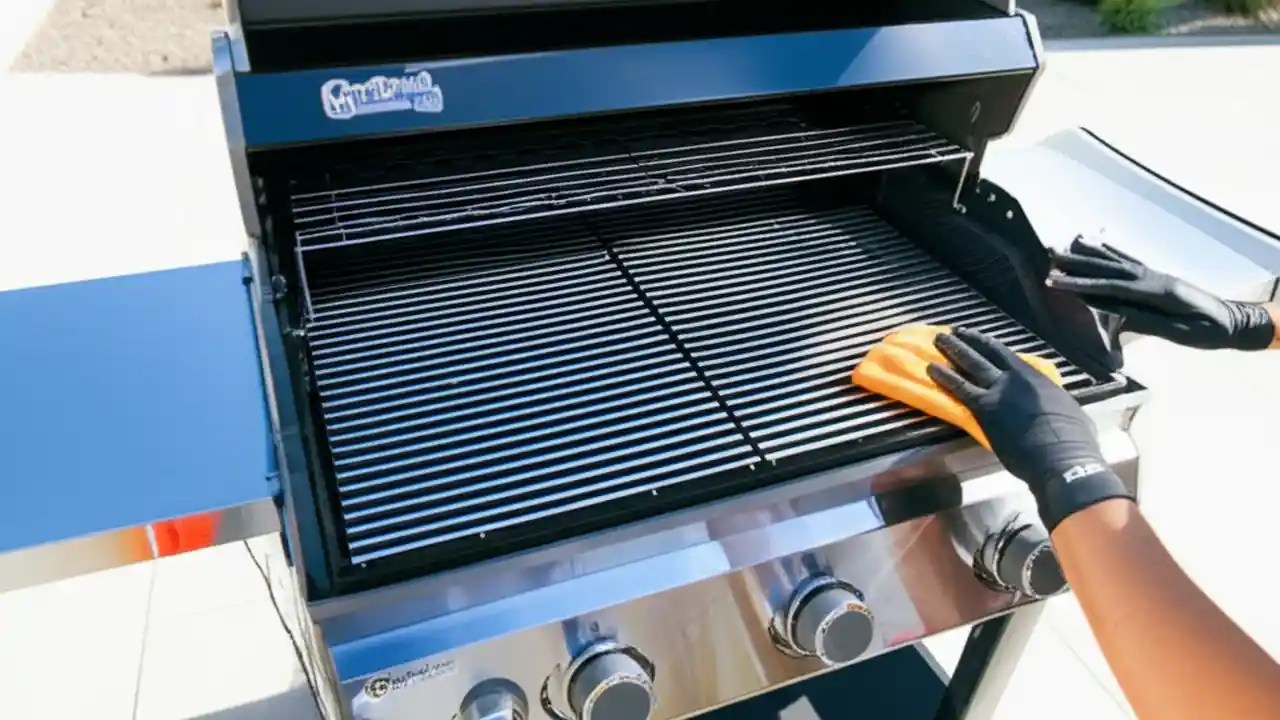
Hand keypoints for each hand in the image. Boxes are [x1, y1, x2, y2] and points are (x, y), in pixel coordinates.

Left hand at [927, 328, 1131, 529]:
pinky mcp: (986, 408)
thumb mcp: (1066, 409)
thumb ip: (1051, 400)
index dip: (985, 342)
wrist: (1061, 457)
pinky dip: (945, 377)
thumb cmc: (1073, 440)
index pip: (1005, 353)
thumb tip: (1053, 403)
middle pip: (985, 354)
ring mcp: (999, 391)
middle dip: (965, 341)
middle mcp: (1015, 378)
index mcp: (1036, 377)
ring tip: (937, 341)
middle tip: (949, 333)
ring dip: (952, 351)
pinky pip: (960, 388)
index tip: (972, 335)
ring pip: (970, 365)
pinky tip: (931, 369)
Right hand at [1046, 237, 1274, 350]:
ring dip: (1088, 254)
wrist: (1234, 321)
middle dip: (1077, 264)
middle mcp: (1153, 276)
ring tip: (1063, 247)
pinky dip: (1108, 250)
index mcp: (1157, 291)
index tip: (1056, 282)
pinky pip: (1127, 259)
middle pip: (1109, 267)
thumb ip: (1144, 319)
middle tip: (1049, 259)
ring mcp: (1154, 273)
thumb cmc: (1207, 332)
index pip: (1112, 286)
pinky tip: (1094, 244)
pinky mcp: (1155, 275)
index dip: (1082, 283)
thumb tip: (1110, 309)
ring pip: (1116, 260)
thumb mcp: (1177, 331)